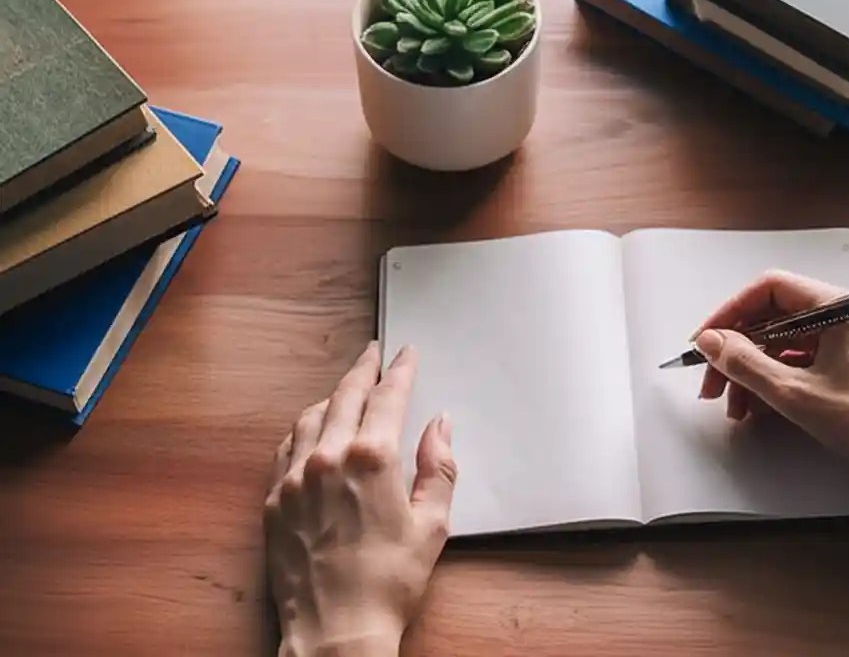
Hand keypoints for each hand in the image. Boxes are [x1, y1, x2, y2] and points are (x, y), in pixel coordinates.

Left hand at [264, 342, 456, 656]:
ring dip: (331, 397)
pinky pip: (285, 449)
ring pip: (310, 417)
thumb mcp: (433, 525)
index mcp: (371, 459)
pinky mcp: (273, 502)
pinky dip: (302, 431)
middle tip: (373, 355)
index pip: (388, 396)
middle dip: (362, 370)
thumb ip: (440, 468)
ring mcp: (294, 478)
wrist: (335, 630)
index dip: (400, 370)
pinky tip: (311, 433)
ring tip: (345, 390)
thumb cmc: (389, 582)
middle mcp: (327, 458)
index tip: (406, 353)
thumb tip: (441, 427)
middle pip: (345, 395)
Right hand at [692, 270, 848, 490]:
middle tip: (711, 382)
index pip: (770, 288)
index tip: (706, 342)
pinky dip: (776, 379)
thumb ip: (745, 363)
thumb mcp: (795, 394)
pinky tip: (757, 406)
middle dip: (738, 351)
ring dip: (753, 370)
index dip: (730, 313)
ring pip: (784, 342)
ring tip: (734, 406)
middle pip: (774, 317)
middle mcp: (847, 312)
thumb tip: (710, 341)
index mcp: (841, 305)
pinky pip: (802, 359)